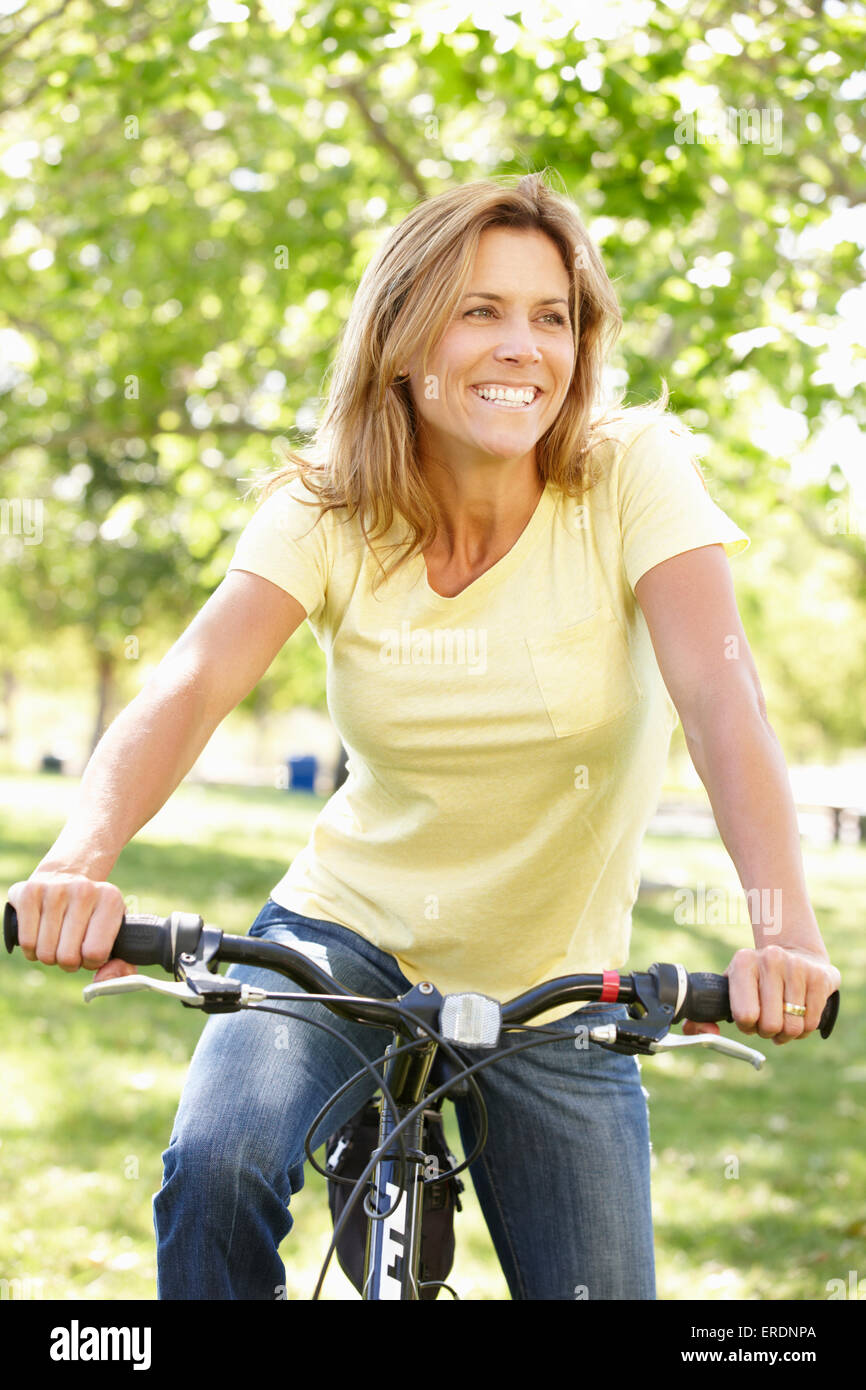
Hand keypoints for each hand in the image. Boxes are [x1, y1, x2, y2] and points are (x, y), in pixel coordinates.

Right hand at [6, 871, 137, 979]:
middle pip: (68, 957)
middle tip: (71, 948)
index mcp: (110, 900)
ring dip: (50, 956)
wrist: (66, 876)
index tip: (90, 952)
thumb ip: (122, 966)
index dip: (91, 962)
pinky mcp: (29, 892)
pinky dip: (31, 949)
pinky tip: (40, 936)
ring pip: (45, 952)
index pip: (96, 953)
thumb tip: (102, 981)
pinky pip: (27, 942)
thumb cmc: (93, 915)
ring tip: (57, 940)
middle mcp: (84, 890)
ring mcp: (55, 889)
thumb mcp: (116, 934)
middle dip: (69, 962)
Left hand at [683, 944, 840, 1045]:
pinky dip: (804, 1028)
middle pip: (769, 1025)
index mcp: (742, 962)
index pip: (744, 1015)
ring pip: (792, 1027)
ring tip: (783, 1019)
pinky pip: (811, 1023)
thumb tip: (695, 1032)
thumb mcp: (730, 987)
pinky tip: (800, 1014)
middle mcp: (770, 959)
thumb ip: (703, 1014)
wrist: (797, 953)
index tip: (749, 1019)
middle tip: (768, 1023)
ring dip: (787, 1033)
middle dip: (767, 1032)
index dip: (747, 1026)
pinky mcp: (820, 977)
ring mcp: (797, 966)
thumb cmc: (757, 979)